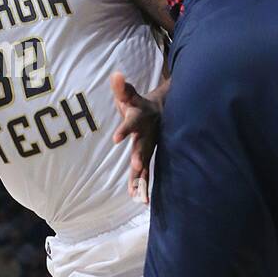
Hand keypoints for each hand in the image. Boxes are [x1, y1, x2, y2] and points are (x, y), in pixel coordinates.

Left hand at [112, 69, 166, 202]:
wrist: (162, 111)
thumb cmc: (139, 104)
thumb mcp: (129, 95)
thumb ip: (121, 87)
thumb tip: (115, 75)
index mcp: (140, 118)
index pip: (131, 123)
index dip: (124, 130)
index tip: (115, 138)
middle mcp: (147, 134)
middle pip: (143, 146)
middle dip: (139, 157)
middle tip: (135, 167)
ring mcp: (150, 146)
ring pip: (146, 163)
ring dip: (141, 178)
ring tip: (136, 194)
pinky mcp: (150, 156)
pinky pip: (147, 172)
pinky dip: (144, 185)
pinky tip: (141, 201)